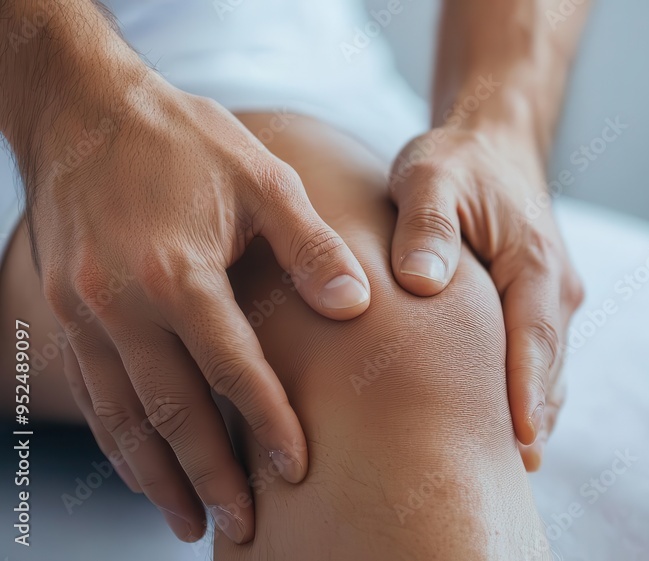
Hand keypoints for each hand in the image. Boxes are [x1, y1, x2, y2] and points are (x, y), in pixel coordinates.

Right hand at [28, 70, 371, 542]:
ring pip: (121, 416)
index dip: (268, 423)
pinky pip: (91, 394)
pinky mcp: (59, 312)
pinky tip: (143, 467)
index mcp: (176, 271)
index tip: (296, 469)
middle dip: (208, 475)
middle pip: (170, 411)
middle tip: (239, 526)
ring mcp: (80, 312)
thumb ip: (308, 246)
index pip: (231, 369)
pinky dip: (118, 440)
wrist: (80, 109)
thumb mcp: (262, 177)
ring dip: (156, 476)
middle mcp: (119, 302)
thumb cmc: (182, 138)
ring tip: (190, 521)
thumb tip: (357, 306)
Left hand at [388, 126, 583, 469]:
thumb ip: (427, 225)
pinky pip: (540, 358)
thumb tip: (422, 282)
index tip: (523, 440)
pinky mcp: (540, 306)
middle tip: (505, 472)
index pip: (535, 339)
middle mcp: (555, 288)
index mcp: (533, 262)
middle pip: (548, 367)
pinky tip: (504, 424)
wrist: (495, 145)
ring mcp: (554, 299)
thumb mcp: (431, 176)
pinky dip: (528, 391)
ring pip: (549, 369)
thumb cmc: (458, 162)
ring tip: (505, 462)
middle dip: (532, 419)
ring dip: (532, 411)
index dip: (529, 392)